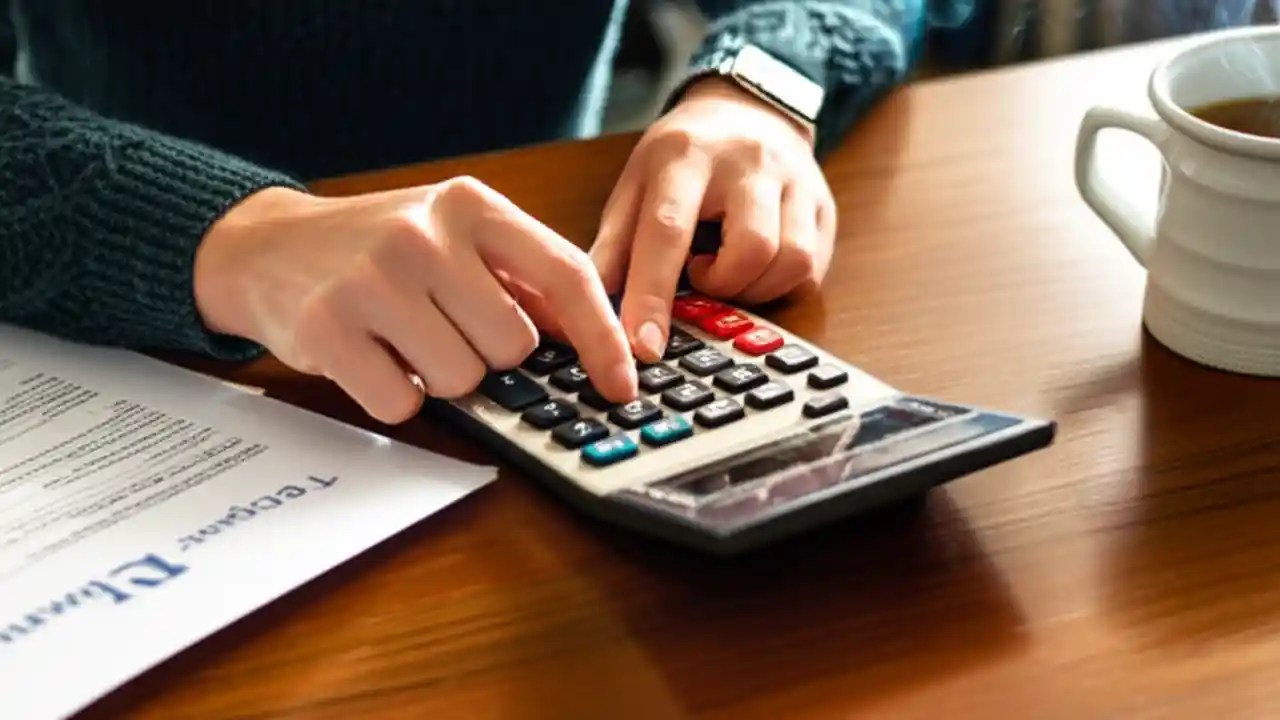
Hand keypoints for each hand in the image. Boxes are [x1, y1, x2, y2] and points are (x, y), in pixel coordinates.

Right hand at [194, 179, 637, 423]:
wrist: (266, 247)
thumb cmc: (378, 247)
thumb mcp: (455, 237)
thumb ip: (525, 279)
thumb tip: (595, 338)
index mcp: (470, 205)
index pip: (566, 274)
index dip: (603, 337)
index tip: (623, 383)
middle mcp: (424, 234)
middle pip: (512, 345)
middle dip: (487, 354)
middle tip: (443, 326)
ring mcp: (372, 281)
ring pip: (461, 380)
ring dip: (438, 377)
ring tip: (401, 337)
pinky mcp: (327, 330)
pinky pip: (402, 404)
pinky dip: (393, 396)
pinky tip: (369, 357)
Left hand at [591, 77, 836, 362]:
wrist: (749, 107)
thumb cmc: (683, 156)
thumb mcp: (636, 185)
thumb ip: (613, 247)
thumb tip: (586, 310)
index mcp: (686, 155)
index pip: (668, 231)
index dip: (653, 296)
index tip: (643, 348)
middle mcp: (748, 163)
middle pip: (750, 248)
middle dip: (721, 285)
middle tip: (700, 274)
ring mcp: (796, 182)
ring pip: (790, 262)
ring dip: (752, 288)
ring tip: (726, 270)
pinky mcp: (824, 207)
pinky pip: (812, 270)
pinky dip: (778, 286)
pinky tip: (755, 270)